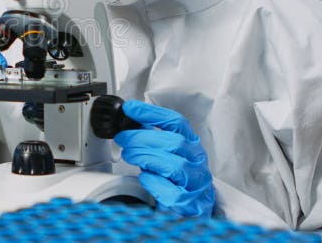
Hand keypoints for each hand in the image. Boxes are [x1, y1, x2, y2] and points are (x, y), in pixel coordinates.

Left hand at [114, 100, 214, 216]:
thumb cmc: (175, 182)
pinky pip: (173, 192)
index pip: (177, 123)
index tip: (130, 109)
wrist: (190, 212)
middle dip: (143, 138)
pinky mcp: (192, 205)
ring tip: (129, 156)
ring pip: (174, 165)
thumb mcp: (165, 156)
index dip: (152, 113)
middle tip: (123, 139)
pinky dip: (155, 183)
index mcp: (192, 146)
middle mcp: (198, 162)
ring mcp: (198, 184)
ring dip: (146, 158)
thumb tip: (130, 124)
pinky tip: (145, 178)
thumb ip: (153, 141)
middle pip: (174, 142)